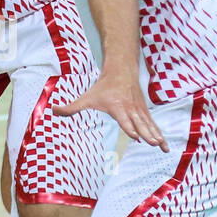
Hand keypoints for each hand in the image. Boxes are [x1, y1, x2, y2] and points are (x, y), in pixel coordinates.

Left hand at [54, 76, 168, 151]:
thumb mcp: (87, 97)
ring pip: (149, 125)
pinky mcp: (144, 111)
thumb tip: (52, 111)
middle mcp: (131, 109)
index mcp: (117, 106)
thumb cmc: (103, 86)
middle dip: (147, 134)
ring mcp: (139, 110)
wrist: (122, 69)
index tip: (136, 137)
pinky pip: (153, 124)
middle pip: (140, 123)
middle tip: (153, 143)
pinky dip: (159, 134)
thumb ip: (71, 107)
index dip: (130, 127)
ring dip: (156, 136)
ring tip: (162, 147)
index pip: (125, 119)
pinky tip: (164, 145)